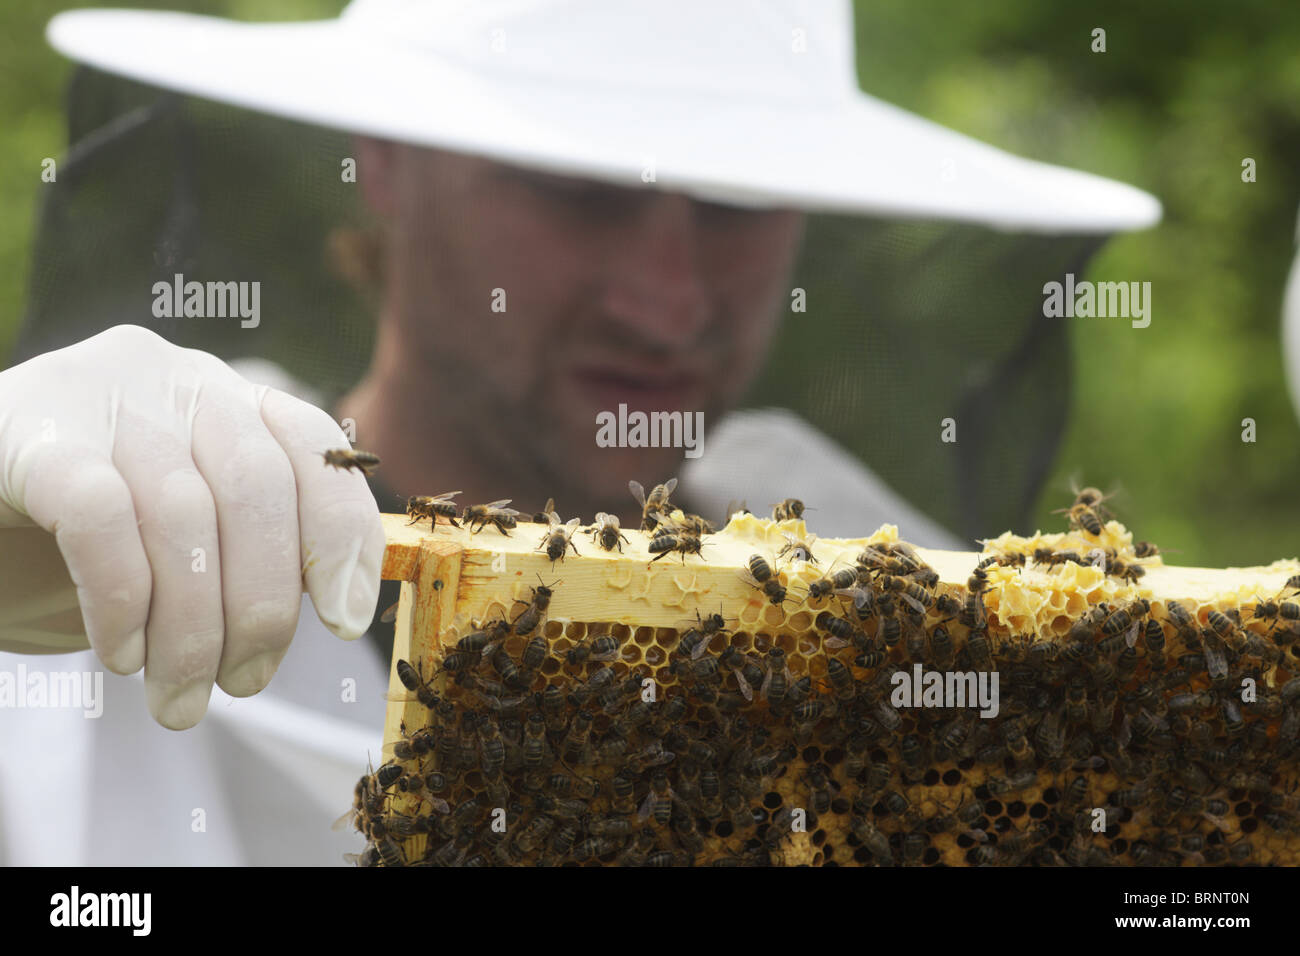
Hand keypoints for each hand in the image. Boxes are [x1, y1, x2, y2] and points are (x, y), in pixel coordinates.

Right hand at [0, 325, 383, 728]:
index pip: (315, 449)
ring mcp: (100, 394)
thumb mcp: (188, 540)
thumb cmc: (82, 543)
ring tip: (179, 695)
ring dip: (191, 627)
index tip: (347, 622)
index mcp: (227, 399)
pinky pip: (101, 518)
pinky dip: (125, 598)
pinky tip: (123, 652)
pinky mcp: (29, 432)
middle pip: (258, 484)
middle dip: (264, 603)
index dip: (342, 534)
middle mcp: (174, 378)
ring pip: (182, 513)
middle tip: (245, 682)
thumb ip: (256, 551)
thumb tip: (341, 607)